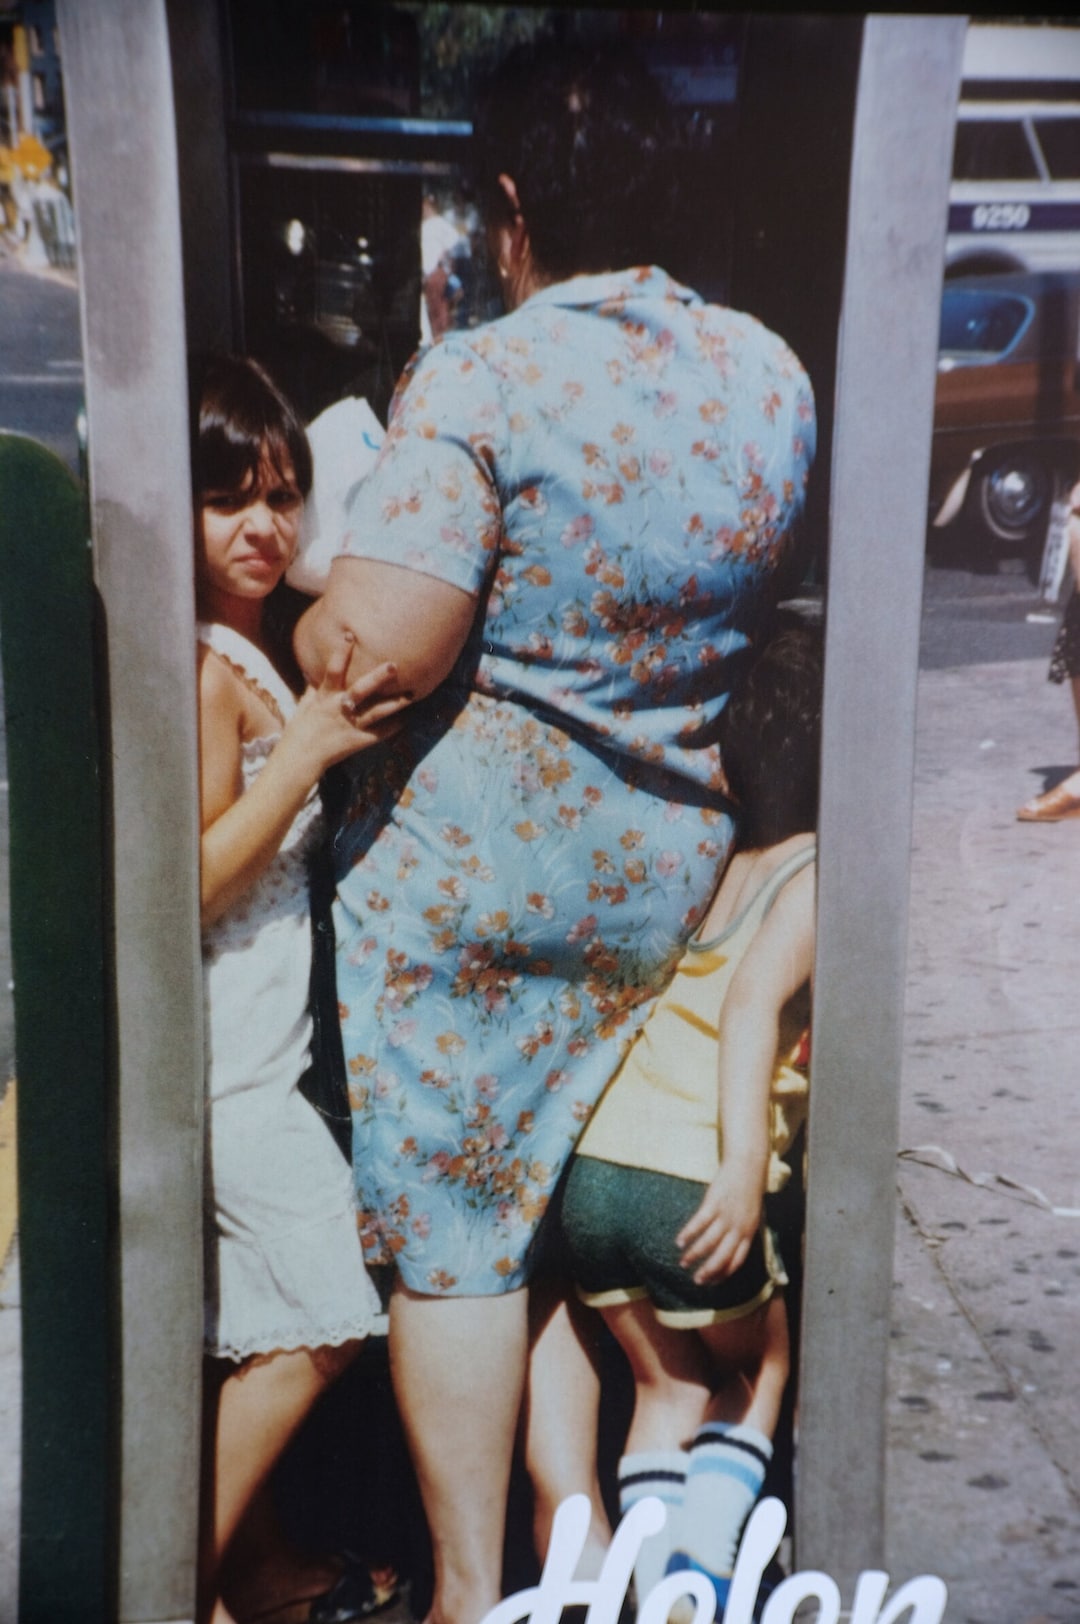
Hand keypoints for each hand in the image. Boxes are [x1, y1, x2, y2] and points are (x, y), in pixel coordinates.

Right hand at [289, 636, 407, 773]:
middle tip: (394, 664)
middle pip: (361, 690)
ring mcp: (350, 725)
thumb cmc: (299, 731)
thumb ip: (313, 689)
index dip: (341, 652)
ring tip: (411, 695)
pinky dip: (394, 727)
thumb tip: (313, 673)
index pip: (333, 670)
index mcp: (324, 697)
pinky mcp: (358, 741)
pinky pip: (379, 733)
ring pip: (376, 712)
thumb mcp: (304, 706)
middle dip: (378, 677)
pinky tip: (408, 719)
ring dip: (394, 703)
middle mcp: (339, 709)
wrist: (299, 759)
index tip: (351, 635)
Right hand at [676, 1167, 763, 1284]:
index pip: (736, 1261)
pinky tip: (679, 1241)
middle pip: (722, 1256)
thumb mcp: (752, 1215)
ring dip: (694, 1255)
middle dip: (708, 1271)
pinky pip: (699, 1223)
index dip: (724, 1274)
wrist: (747, 1166)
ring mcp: (726, 1215)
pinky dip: (688, 1234)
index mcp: (749, 1233)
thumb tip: (731, 1248)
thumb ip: (743, 1232)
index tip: (712, 1282)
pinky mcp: (714, 1203)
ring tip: (683, 1262)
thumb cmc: (748, 1192)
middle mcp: (738, 1227)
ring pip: (708, 1242)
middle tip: (696, 1280)